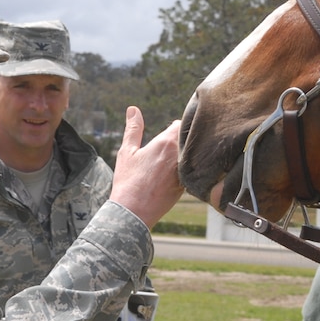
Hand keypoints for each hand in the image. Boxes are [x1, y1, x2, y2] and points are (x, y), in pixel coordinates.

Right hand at [109, 106, 183, 228]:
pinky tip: (176, 175)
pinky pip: (192, 172)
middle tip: (172, 144)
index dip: (176, 126)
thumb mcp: (127, 151)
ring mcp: (186, 171)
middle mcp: (180, 155)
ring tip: (173, 160)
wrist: (133, 211)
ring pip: (192, 156)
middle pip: (189, 139)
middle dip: (183, 139)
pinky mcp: (187, 186)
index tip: (170, 130)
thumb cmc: (128, 181)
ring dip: (187, 154)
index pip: (181, 124)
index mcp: (166, 143)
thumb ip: (133, 128)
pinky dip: (188, 169)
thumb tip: (133, 109)